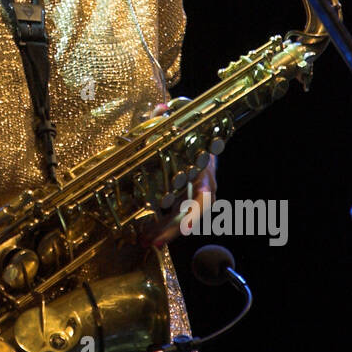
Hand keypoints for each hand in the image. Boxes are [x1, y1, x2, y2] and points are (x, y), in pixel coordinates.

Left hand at [138, 102, 217, 249]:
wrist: (199, 130)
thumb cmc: (186, 127)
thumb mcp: (177, 120)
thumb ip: (166, 115)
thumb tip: (161, 108)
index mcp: (204, 167)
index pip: (205, 193)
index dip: (196, 212)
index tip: (187, 227)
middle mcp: (205, 183)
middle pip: (192, 213)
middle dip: (173, 230)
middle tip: (152, 242)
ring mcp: (196, 192)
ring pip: (184, 218)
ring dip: (166, 232)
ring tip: (146, 242)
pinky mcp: (186, 198)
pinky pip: (177, 215)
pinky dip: (163, 226)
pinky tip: (147, 236)